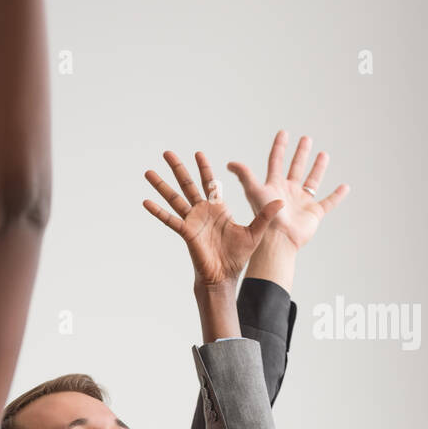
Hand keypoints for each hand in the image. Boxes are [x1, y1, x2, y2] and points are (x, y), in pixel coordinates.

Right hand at [144, 151, 282, 288]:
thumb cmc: (238, 256)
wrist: (225, 276)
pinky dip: (158, 211)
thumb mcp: (255, 232)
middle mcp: (202, 211)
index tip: (198, 153)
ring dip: (162, 185)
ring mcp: (192, 221)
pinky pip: (170, 220)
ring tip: (148, 171)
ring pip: (174, 198)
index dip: (204, 168)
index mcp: (218, 209)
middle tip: (167, 152)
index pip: (209, 183)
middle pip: (188, 184)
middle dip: (178, 168)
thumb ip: (265, 216)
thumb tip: (281, 201)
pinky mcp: (186, 232)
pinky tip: (146, 201)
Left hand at [226, 131, 348, 249]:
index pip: (276, 161)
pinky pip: (328, 202)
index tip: (283, 133)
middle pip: (295, 168)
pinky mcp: (314, 213)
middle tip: (306, 139)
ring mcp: (302, 202)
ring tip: (323, 154)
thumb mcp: (254, 191)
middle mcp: (288, 192)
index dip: (279, 147)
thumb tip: (230, 163)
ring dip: (318, 168)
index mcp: (274, 185)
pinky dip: (337, 196)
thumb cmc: (265, 216)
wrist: (279, 237)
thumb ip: (244, 175)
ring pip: (312, 181)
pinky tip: (344, 187)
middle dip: (300, 153)